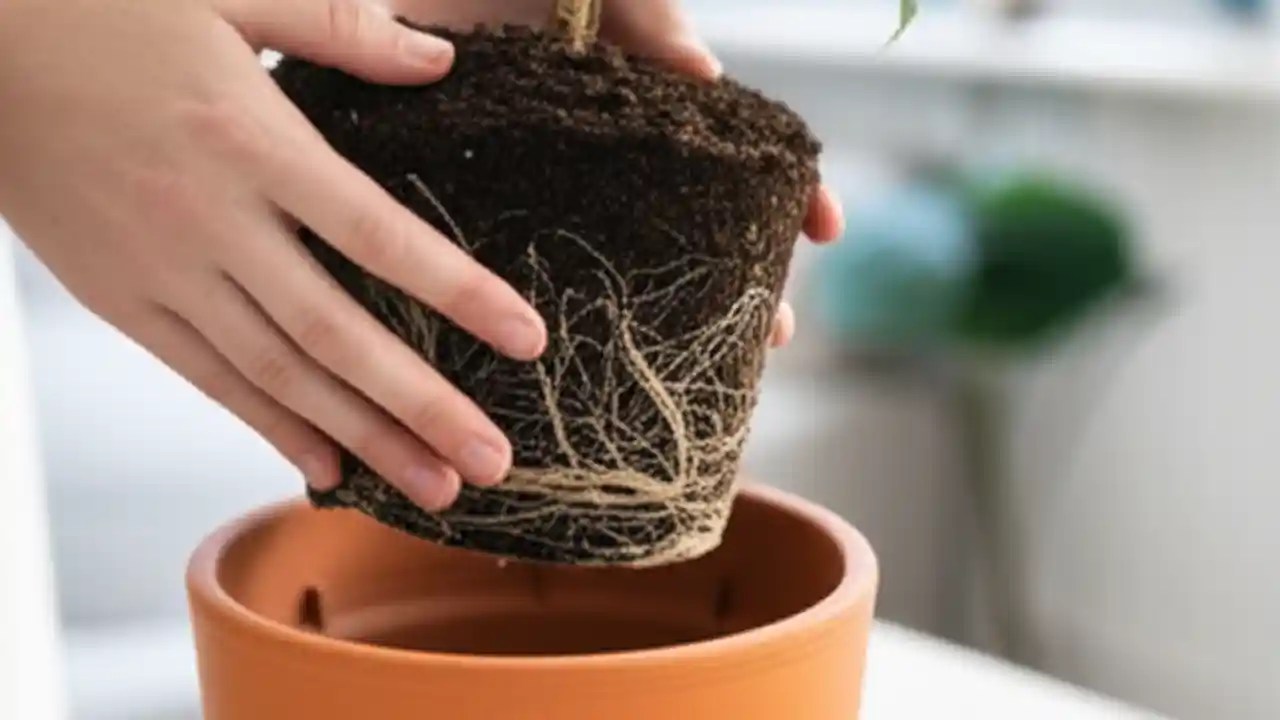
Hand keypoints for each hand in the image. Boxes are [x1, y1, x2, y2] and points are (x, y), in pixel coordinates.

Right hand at [0, 0, 547, 509]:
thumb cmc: (103, 4)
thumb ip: (339, 27)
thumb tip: (439, 57)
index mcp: (250, 138)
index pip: (378, 233)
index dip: (459, 292)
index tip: (528, 340)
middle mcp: (211, 219)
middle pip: (335, 331)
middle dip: (421, 405)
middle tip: (493, 464)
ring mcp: (161, 269)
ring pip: (276, 373)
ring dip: (362, 438)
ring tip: (434, 490)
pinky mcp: (119, 299)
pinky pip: (206, 377)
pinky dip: (270, 425)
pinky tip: (329, 468)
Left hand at [387, 0, 846, 346]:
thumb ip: (650, 19)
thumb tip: (707, 78)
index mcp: (642, 100)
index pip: (732, 152)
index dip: (787, 189)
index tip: (827, 231)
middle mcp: (606, 148)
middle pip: (693, 221)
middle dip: (743, 278)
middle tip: (775, 334)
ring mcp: (546, 178)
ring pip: (621, 254)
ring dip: (669, 310)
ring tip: (707, 360)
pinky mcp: (478, 193)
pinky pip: (525, 256)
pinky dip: (551, 311)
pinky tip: (571, 354)